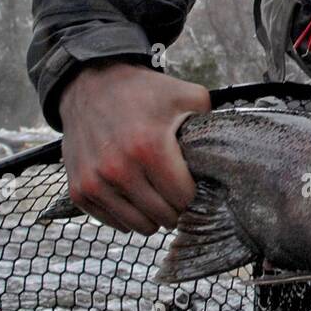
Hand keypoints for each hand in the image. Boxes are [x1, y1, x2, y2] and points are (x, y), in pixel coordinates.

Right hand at [58, 61, 210, 234]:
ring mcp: (95, 182)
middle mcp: (119, 169)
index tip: (190, 182)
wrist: (90, 85)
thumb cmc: (142, 93)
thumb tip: (231, 150)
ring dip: (152, 215)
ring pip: (140, 226)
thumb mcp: (186, 96)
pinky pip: (114, 222)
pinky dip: (127, 214)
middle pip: (164, 216)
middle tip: (174, 190)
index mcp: (149, 147)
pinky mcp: (79, 190)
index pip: (183, 198)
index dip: (192, 193)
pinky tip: (133, 194)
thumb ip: (211, 122)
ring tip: (155, 194)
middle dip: (175, 207)